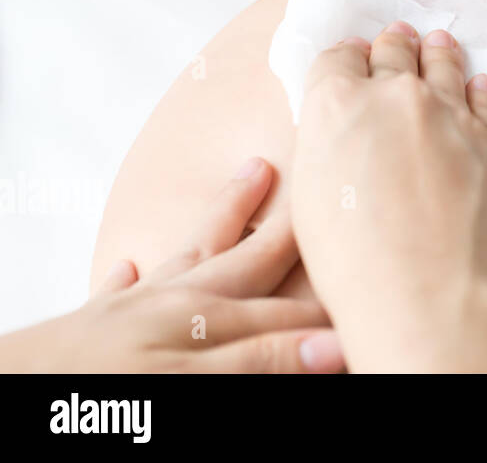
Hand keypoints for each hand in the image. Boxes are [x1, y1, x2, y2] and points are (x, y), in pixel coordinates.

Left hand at [0, 158, 341, 372]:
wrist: (9, 395)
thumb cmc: (101, 398)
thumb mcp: (195, 384)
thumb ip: (262, 361)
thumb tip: (336, 344)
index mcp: (208, 316)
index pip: (288, 307)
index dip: (330, 300)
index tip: (366, 279)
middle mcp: (177, 301)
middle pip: (248, 257)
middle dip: (290, 224)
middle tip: (320, 179)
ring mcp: (133, 308)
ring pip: (194, 254)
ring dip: (228, 216)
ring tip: (254, 173)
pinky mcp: (91, 325)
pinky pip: (116, 288)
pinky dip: (130, 273)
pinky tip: (130, 264)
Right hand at [291, 23, 486, 372]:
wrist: (429, 294)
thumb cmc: (356, 263)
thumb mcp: (311, 197)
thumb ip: (329, 144)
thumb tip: (345, 130)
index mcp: (337, 103)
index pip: (338, 57)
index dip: (345, 55)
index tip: (352, 54)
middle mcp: (395, 96)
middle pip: (393, 53)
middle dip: (392, 44)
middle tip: (398, 35)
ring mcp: (451, 114)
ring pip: (444, 65)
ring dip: (438, 51)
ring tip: (440, 40)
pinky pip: (486, 101)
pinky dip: (480, 89)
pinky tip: (480, 84)